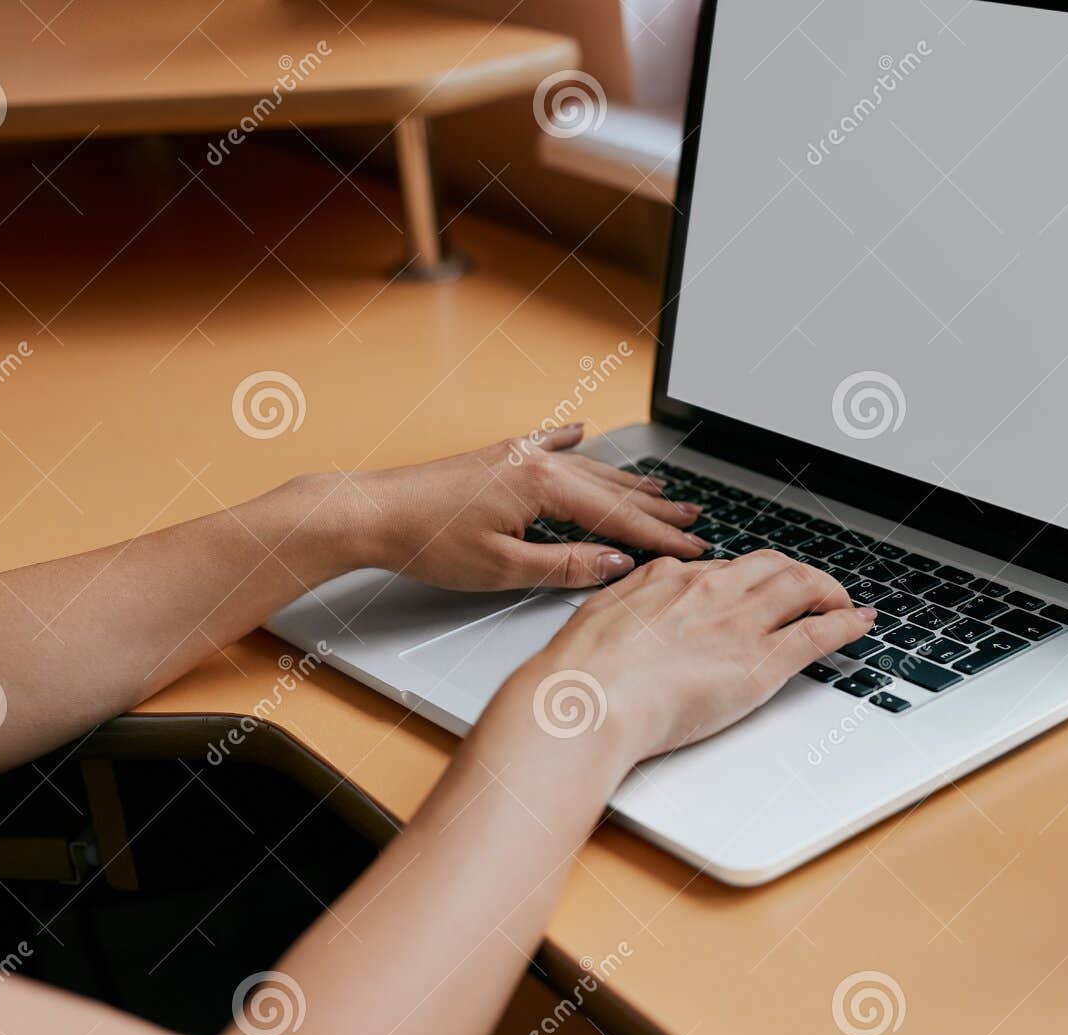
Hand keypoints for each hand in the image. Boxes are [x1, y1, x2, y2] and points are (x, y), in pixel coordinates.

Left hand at [349, 425, 705, 590]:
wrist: (372, 512)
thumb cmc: (427, 541)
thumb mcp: (502, 568)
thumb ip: (565, 566)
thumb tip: (616, 564)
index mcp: (543, 485)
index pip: (617, 516)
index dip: (659, 536)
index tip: (692, 548)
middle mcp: (535, 461)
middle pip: (610, 488)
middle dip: (655, 507)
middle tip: (694, 520)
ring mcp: (517, 454)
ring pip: (586, 468)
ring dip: (625, 481)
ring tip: (660, 489)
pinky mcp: (498, 457)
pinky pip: (547, 446)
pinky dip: (572, 443)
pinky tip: (584, 432)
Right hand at [504, 551, 877, 765]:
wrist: (587, 700)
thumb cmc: (580, 673)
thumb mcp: (598, 617)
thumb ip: (627, 604)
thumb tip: (636, 602)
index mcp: (668, 578)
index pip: (721, 569)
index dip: (747, 581)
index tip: (756, 590)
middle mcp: (710, 590)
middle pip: (771, 565)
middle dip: (796, 573)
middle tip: (810, 589)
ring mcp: (739, 622)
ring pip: (801, 585)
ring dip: (827, 589)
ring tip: (840, 601)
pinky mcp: (761, 660)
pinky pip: (818, 632)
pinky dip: (847, 622)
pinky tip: (860, 621)